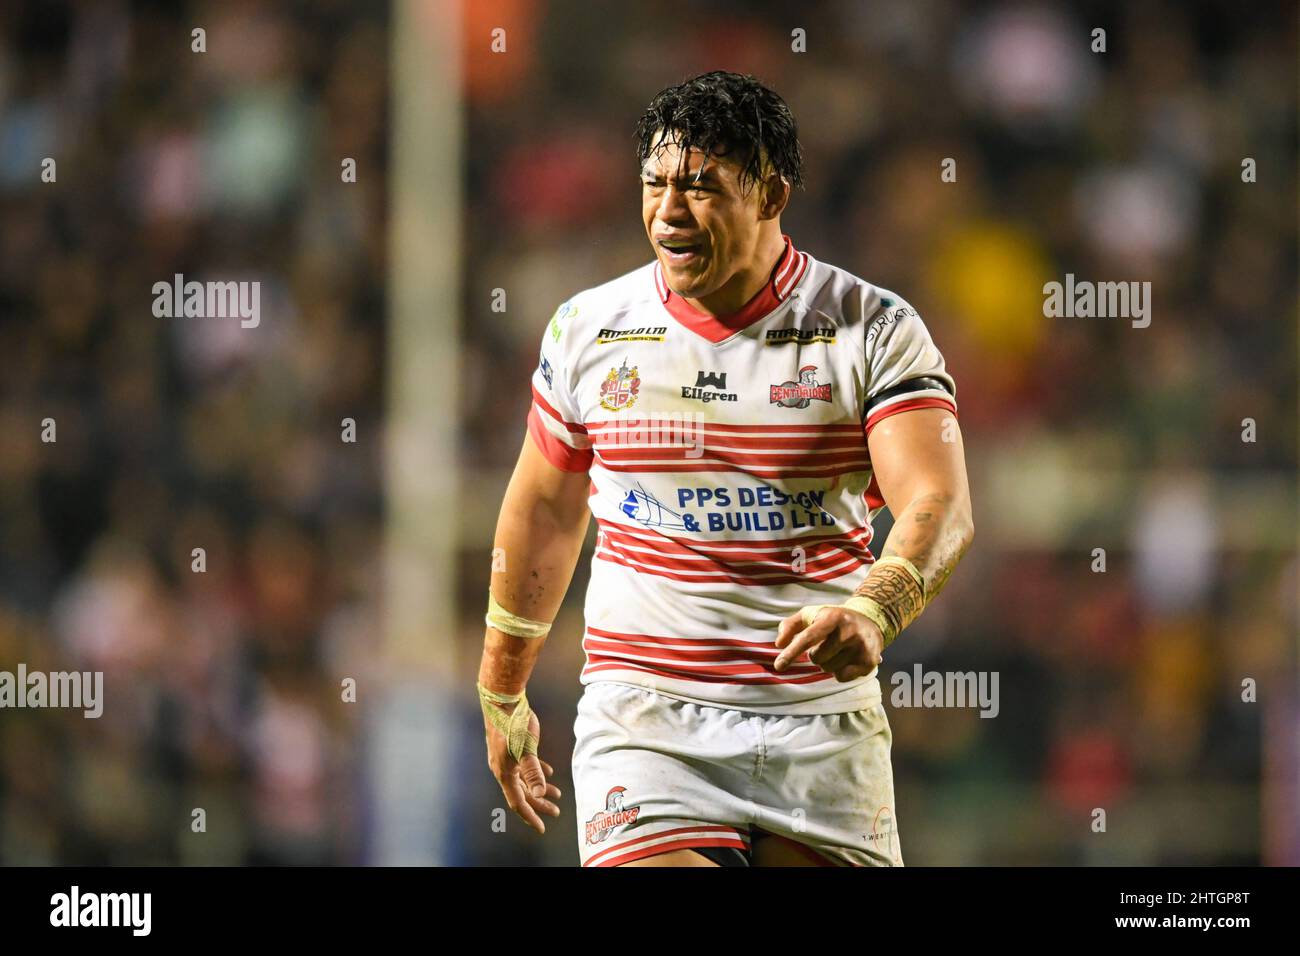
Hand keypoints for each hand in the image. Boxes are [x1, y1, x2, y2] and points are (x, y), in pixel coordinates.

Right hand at [484, 703, 562, 833]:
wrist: (502, 700)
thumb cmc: (515, 724)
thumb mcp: (527, 749)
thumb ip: (533, 772)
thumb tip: (538, 795)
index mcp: (505, 773)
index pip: (518, 802)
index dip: (530, 816)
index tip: (542, 828)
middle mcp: (503, 768)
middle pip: (522, 793)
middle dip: (539, 804)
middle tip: (556, 812)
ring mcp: (505, 758)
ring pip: (524, 780)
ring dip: (539, 788)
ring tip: (557, 794)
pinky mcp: (511, 747)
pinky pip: (524, 766)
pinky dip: (537, 771)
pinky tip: (549, 771)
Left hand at [773, 605, 883, 681]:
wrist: (871, 620)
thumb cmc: (833, 619)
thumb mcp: (811, 614)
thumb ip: (790, 625)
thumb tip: (779, 643)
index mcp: (832, 617)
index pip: (808, 637)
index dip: (791, 652)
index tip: (778, 666)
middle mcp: (848, 631)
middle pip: (816, 658)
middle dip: (816, 654)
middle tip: (827, 644)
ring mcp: (860, 646)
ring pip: (828, 669)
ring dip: (828, 663)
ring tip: (839, 650)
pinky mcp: (868, 661)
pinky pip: (841, 677)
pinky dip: (839, 672)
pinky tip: (847, 659)